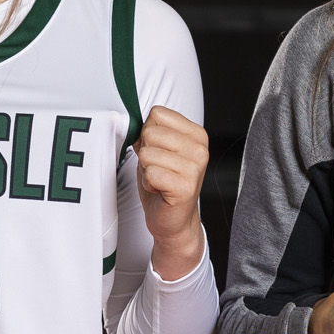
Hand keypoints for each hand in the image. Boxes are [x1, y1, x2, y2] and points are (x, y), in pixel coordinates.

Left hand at [135, 106, 210, 279]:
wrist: (173, 219)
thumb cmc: (164, 182)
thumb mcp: (158, 149)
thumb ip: (150, 131)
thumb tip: (133, 124)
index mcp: (196, 134)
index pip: (157, 114)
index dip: (148, 133)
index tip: (158, 151)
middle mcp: (200, 149)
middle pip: (151, 132)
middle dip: (146, 152)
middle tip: (159, 167)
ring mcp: (195, 168)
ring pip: (148, 153)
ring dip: (147, 169)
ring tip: (159, 179)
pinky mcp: (186, 187)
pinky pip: (150, 173)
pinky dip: (148, 183)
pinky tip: (159, 189)